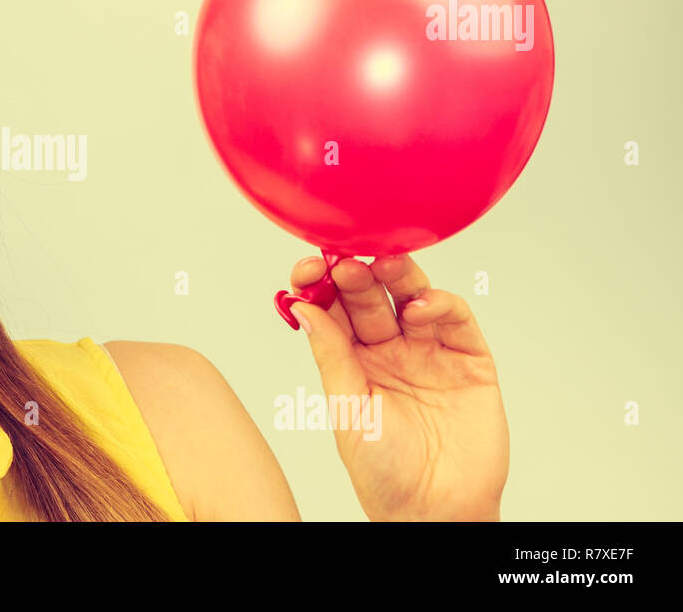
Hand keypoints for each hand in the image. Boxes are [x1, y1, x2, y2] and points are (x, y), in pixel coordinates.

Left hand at [287, 253, 507, 520]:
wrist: (436, 510)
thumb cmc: (384, 470)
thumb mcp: (348, 409)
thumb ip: (331, 355)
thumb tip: (303, 307)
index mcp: (352, 359)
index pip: (334, 308)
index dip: (321, 283)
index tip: (309, 267)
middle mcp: (389, 349)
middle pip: (370, 296)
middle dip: (356, 274)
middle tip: (346, 261)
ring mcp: (429, 351)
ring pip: (411, 297)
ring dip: (398, 276)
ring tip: (384, 265)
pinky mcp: (469, 359)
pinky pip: (455, 319)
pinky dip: (440, 304)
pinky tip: (420, 307)